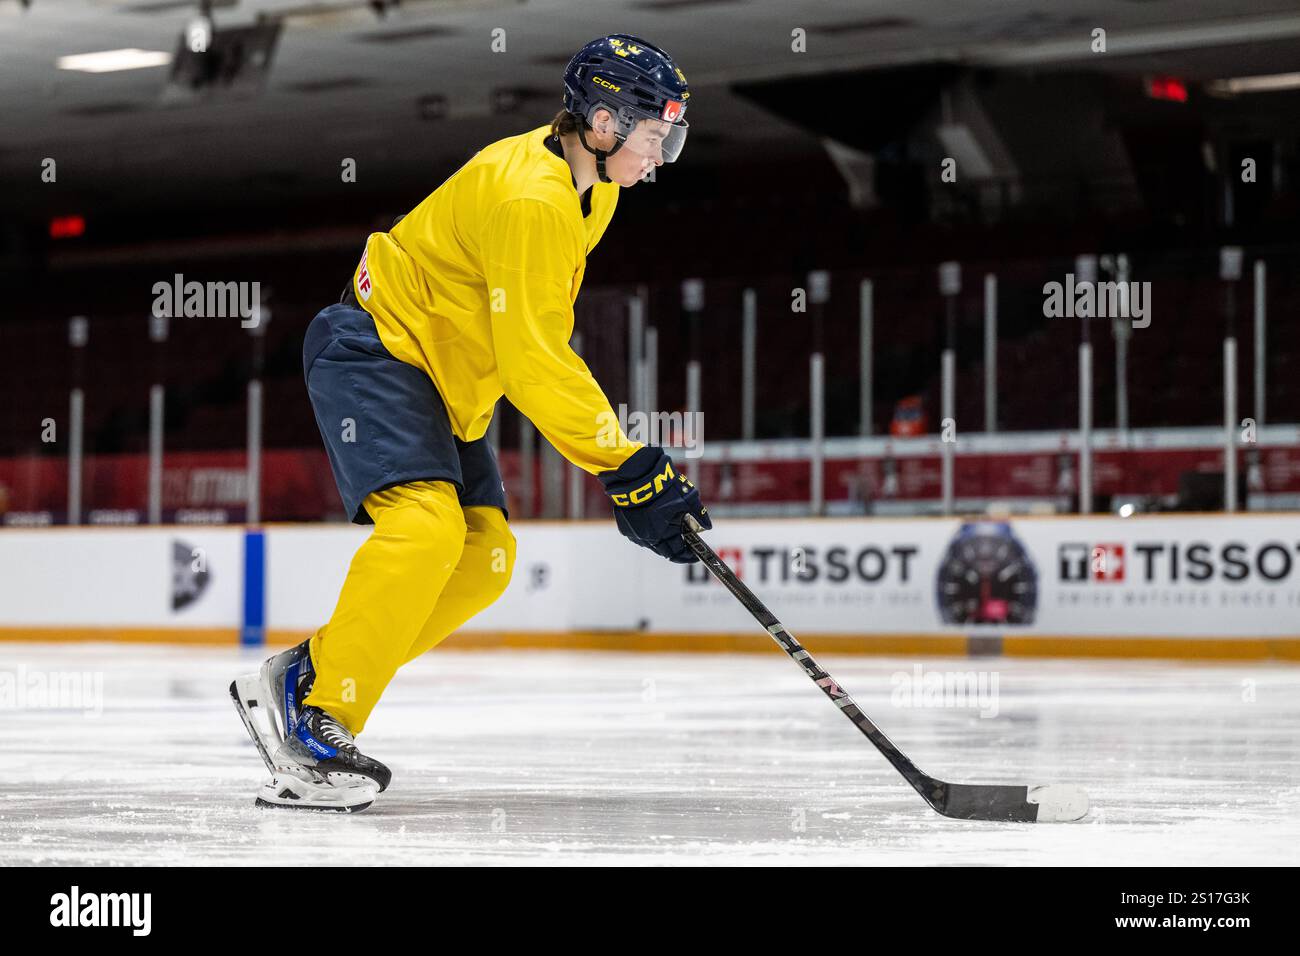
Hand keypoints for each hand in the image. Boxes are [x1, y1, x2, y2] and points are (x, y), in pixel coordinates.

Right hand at [598, 446, 711, 562]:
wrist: (638, 473)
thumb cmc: (663, 487)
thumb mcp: (687, 499)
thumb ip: (699, 515)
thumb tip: (706, 526)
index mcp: (659, 534)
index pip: (676, 554)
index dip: (687, 555)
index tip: (695, 554)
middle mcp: (645, 537)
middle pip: (664, 550)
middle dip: (676, 546)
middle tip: (686, 541)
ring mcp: (633, 532)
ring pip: (651, 542)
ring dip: (662, 539)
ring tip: (672, 528)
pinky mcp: (625, 525)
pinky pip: (640, 534)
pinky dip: (650, 531)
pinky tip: (656, 521)